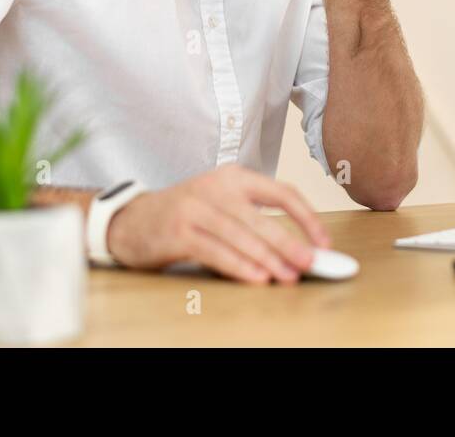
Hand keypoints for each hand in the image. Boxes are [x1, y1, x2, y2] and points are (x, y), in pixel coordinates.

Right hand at [105, 164, 330, 283]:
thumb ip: (253, 221)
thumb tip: (298, 250)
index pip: (281, 192)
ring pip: (240, 235)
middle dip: (290, 242)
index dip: (306, 217)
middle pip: (261, 217)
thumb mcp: (220, 204)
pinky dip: (238, 265)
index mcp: (234, 176)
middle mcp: (216, 187)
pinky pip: (215, 251)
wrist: (131, 219)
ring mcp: (195, 208)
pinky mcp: (178, 231)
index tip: (324, 241)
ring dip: (267, 258)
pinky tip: (256, 278)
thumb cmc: (185, 214)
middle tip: (310, 262)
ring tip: (288, 275)